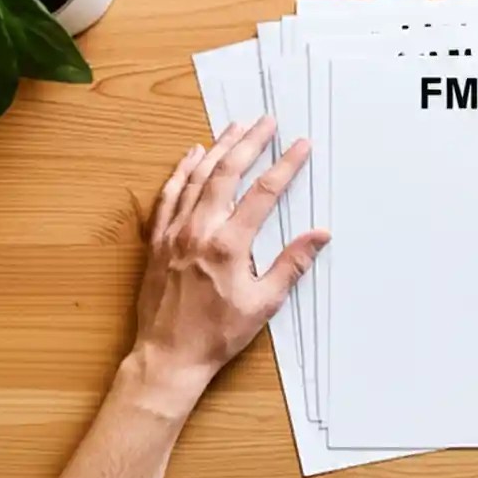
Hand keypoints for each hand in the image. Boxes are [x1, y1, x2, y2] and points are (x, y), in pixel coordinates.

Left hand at [129, 117, 328, 409]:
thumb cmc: (218, 334)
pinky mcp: (157, 240)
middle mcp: (199, 230)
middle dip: (250, 143)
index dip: (285, 165)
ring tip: (236, 127)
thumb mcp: (264, 303)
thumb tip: (320, 234)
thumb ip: (292, 264)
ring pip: (197, 176)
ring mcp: (174, 232)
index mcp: (229, 245)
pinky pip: (169, 194)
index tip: (300, 146)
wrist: (168, 356)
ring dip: (218, 148)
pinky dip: (181, 171)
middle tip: (267, 121)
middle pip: (227, 172)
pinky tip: (192, 155)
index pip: (263, 193)